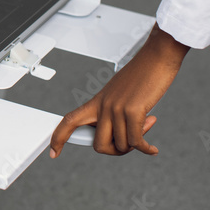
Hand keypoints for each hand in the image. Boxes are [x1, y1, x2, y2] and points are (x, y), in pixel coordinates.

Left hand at [49, 24, 188, 157]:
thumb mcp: (120, 95)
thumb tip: (117, 137)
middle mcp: (103, 105)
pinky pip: (136, 142)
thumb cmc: (142, 76)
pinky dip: (145, 148)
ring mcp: (116, 108)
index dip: (58, 138)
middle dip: (115, 151)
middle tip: (131, 143)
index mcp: (96, 101)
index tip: (53, 152)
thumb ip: (113, 113)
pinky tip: (152, 149)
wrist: (156, 57)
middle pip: (98, 145)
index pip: (69, 120)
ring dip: (136, 144)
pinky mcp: (133, 110)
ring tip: (145, 126)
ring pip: (121, 146)